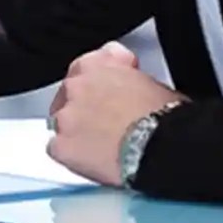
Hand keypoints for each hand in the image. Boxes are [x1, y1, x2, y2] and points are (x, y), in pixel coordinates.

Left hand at [47, 42, 187, 185]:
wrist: (163, 146)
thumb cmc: (165, 117)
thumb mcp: (151, 82)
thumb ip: (127, 75)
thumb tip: (129, 82)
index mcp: (97, 65)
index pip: (90, 63)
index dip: (103, 78)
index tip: (112, 87)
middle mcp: (75, 88)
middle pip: (71, 93)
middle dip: (86, 105)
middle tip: (108, 121)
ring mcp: (65, 117)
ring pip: (61, 121)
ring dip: (77, 129)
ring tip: (104, 144)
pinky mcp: (61, 146)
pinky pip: (57, 149)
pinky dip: (71, 154)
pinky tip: (92, 159)